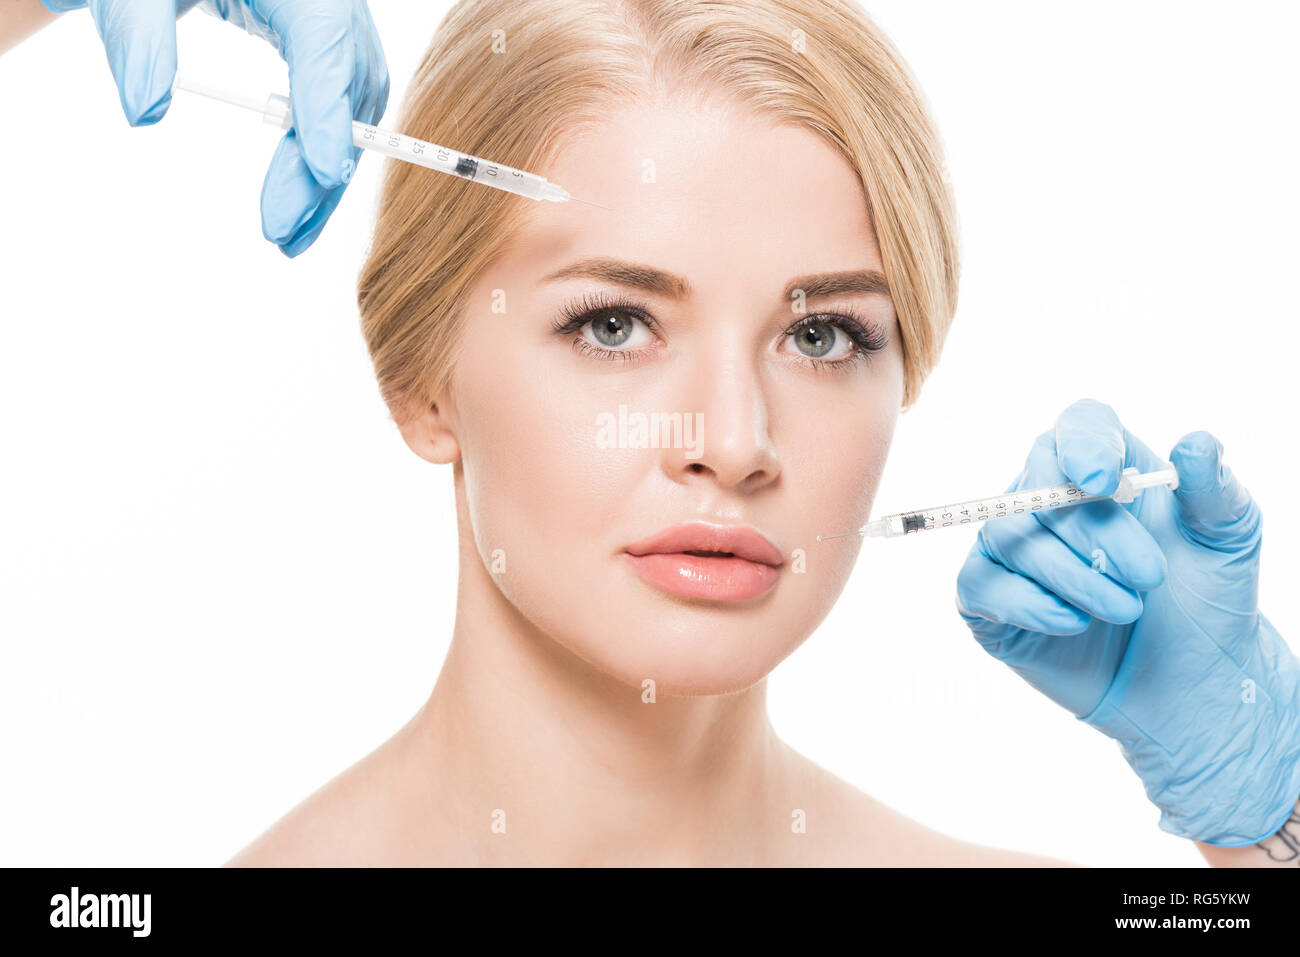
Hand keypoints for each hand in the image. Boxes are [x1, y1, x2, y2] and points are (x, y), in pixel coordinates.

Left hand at [41, 0, 389, 255]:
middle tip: (282, 231)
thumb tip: (143, 112)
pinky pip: (339, 99)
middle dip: (323, 166)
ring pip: (354, 103)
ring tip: (290, 232)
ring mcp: (335, 17)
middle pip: (350, 87)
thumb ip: (135, 35)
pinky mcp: (324, 37)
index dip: (330, 111)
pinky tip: (301, 194)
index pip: (326, 43)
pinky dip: (320, 147)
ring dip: (326, 172)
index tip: (325, 172)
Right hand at [955, 397, 1299, 844]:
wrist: (1188, 685)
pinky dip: (1028, 604)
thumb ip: (1215, 491)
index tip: (1104, 483)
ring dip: (1072, 576)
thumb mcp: (1228, 542)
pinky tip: (1073, 623)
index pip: (1076, 427)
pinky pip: (979, 584)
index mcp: (1104, 470)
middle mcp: (1048, 500)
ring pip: (1006, 535)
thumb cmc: (1206, 602)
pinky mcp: (988, 599)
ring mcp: (1012, 549)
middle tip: (1150, 576)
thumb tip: (1196, 443)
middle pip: (1038, 484)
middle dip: (1092, 532)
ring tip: (1126, 609)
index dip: (1082, 445)